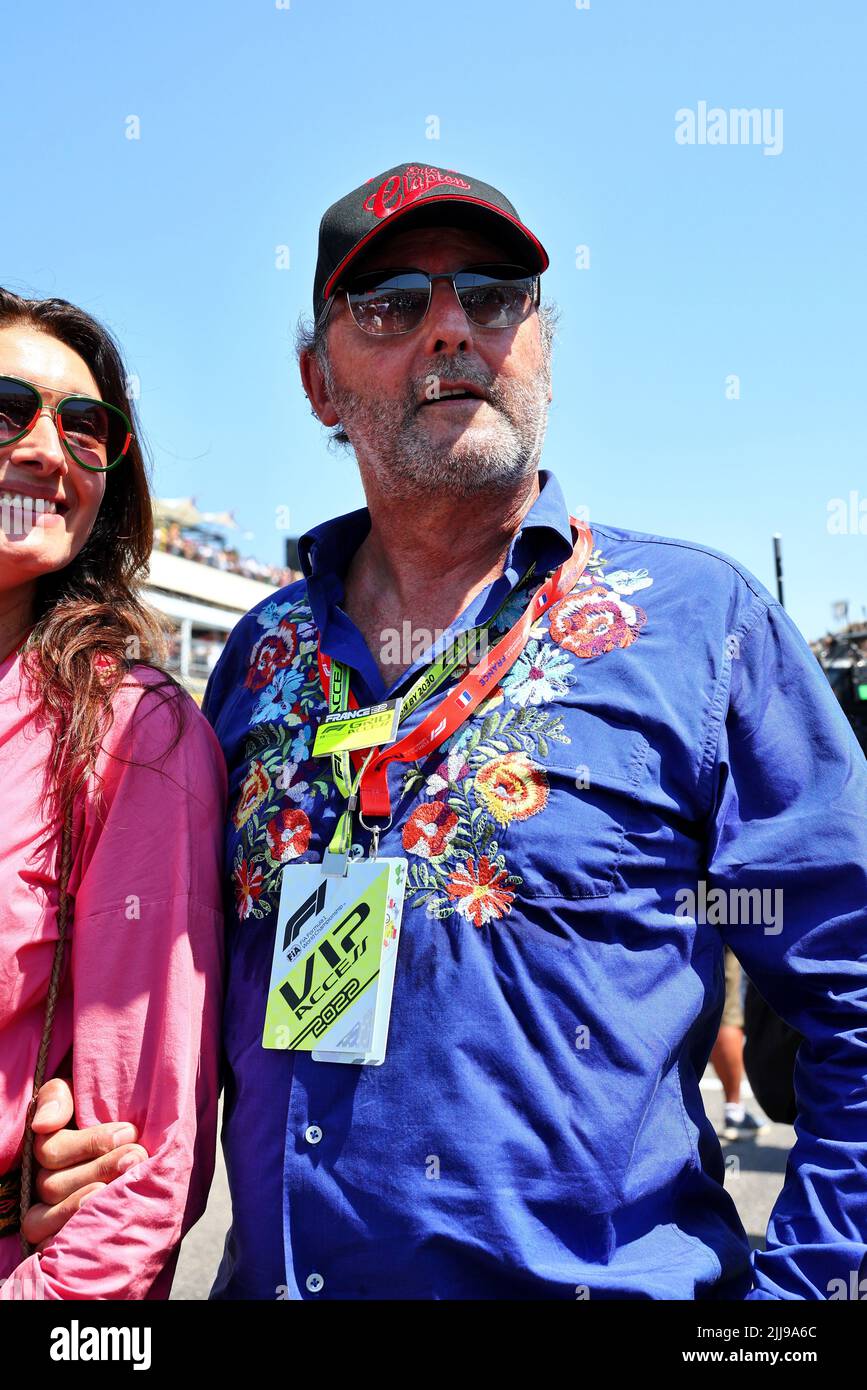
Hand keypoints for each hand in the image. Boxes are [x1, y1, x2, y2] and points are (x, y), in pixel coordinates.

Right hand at [21, 1078, 148, 1250]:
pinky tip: (98, 1227)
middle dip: (100, 1168)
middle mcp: (43, 1182)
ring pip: (47, 1219)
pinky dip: (70, 1239)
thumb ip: (58, 1098)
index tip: (129, 1132)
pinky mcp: (57, 1239)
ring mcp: (46, 1214)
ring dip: (86, 1203)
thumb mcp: (79, 1095)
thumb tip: (43, 1125)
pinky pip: (48, 1248)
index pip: (51, 1151)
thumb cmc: (103, 1115)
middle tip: (136, 1157)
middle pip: (54, 1185)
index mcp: (48, 1148)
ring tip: (119, 1188)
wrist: (134, 1146)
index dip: (90, 1143)